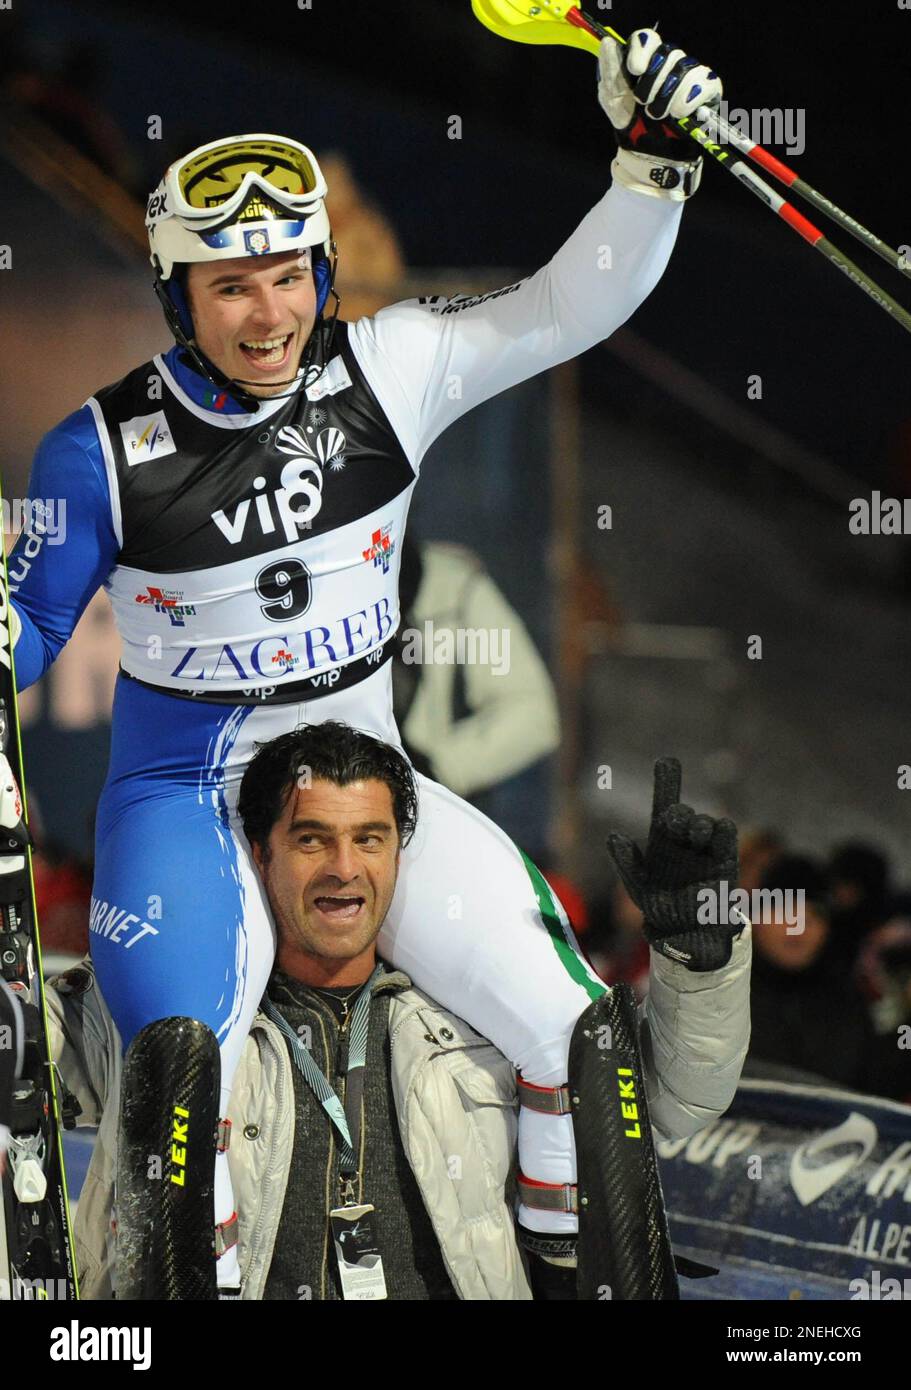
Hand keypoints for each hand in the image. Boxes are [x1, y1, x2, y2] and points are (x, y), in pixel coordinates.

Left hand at [599, 28, 722, 159]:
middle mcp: (670, 62)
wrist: (648, 153)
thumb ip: (609, 71)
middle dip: (653, 82)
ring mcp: (690, 74)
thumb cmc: (631, 123)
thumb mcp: (612, 99)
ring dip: (668, 95)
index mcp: (646, 58)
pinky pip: (706, 81)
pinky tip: (679, 112)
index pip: (648, 38)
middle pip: (668, 53)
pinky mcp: (708, 89)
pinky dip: (690, 98)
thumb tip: (607, 43)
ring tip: (658, 115)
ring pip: (685, 68)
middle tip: (643, 104)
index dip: (642, 50)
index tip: (635, 71)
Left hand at [606, 757, 742, 971]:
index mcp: (662, 838)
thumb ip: (627, 862)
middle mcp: (684, 839)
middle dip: (679, 815)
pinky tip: (716, 831)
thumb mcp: (638, 887)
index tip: (667, 761)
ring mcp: (705, 848)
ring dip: (698, 824)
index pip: (665, 804)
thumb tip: (614, 837)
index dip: (667, 781)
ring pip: (705, 822)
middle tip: (674, 822)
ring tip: (693, 835)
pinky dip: (721, 830)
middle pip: (682, 814)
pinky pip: (726, 835)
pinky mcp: (724, 859)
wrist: (687, 933)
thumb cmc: (660, 908)